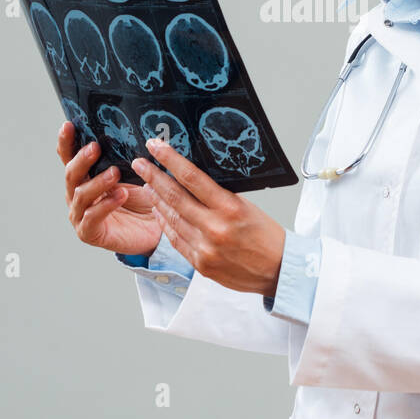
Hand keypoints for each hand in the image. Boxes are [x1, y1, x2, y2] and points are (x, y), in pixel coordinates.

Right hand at [57, 121, 161, 256]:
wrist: (153, 229)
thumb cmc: (141, 199)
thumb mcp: (134, 173)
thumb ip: (125, 156)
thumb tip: (130, 130)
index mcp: (84, 176)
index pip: (69, 156)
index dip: (66, 142)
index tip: (69, 125)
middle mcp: (77, 194)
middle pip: (71, 174)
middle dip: (82, 159)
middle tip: (95, 148)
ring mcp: (80, 214)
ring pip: (81, 194)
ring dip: (97, 182)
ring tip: (115, 173)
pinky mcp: (89, 232)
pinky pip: (92, 217)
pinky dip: (106, 205)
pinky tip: (121, 195)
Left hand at [131, 137, 285, 297]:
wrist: (279, 271)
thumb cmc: (267, 236)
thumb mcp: (248, 207)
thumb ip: (219, 196)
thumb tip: (193, 180)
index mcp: (230, 209)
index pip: (192, 178)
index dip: (170, 160)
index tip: (156, 147)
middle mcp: (215, 228)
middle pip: (175, 197)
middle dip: (153, 177)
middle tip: (140, 163)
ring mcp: (205, 249)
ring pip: (171, 218)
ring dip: (157, 200)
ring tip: (148, 185)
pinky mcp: (200, 264)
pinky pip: (176, 240)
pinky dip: (166, 224)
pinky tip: (159, 212)